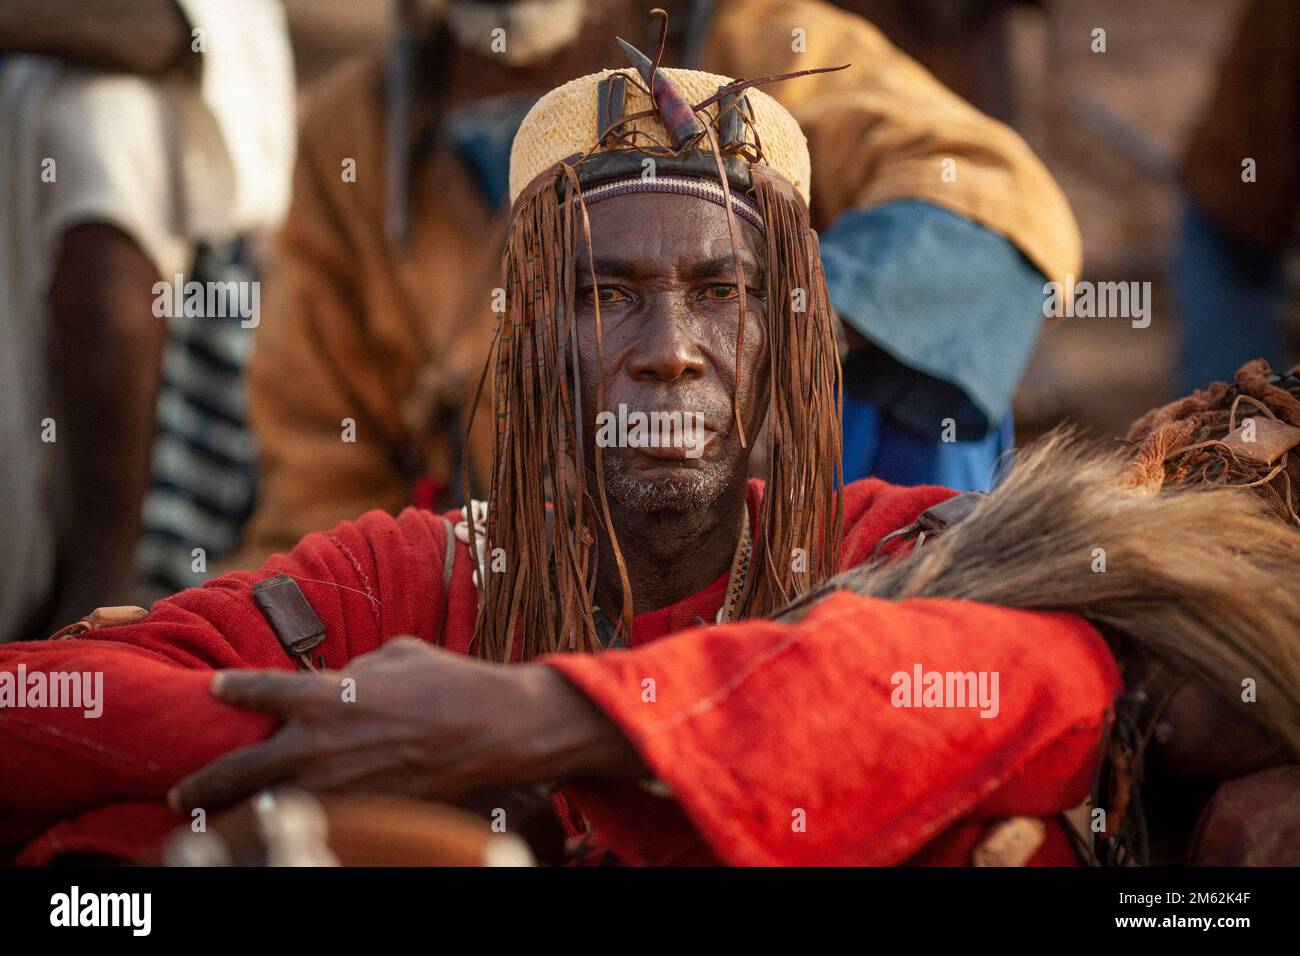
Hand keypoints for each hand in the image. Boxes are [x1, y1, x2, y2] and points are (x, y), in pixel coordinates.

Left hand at [169, 637, 643, 811]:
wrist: (491, 729)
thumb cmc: (447, 681)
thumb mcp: (395, 655)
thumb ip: (355, 669)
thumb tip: (341, 681)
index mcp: (325, 695)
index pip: (259, 691)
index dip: (232, 689)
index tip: (215, 688)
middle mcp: (319, 744)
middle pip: (240, 770)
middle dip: (204, 784)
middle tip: (181, 793)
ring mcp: (339, 785)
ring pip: (269, 808)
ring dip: (240, 815)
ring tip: (217, 824)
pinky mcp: (365, 810)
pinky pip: (316, 819)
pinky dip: (294, 824)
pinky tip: (281, 828)